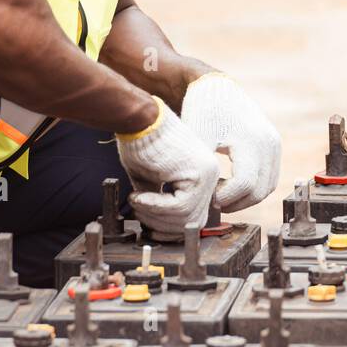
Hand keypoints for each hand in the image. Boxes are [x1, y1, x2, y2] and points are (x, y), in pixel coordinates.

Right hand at [114, 97, 218, 234]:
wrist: (138, 119)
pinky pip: (179, 207)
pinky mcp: (198, 173)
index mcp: (201, 176)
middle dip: (161, 225)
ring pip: (185, 217)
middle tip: (138, 213)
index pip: (193, 217)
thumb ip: (159, 201)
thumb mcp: (151, 181)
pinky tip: (138, 197)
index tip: (148, 225)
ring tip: (136, 200)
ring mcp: (207, 174)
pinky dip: (155, 207)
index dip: (169, 227)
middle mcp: (209, 176)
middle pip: (192, 221)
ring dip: (154, 215)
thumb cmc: (140, 143)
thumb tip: (155, 226)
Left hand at [180, 72, 281, 211]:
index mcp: (250, 139)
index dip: (225, 197)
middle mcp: (268, 142)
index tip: (207, 196)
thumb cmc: (202, 112)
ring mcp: (274, 143)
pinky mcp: (274, 145)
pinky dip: (253, 187)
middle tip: (214, 201)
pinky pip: (269, 177)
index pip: (245, 184)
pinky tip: (231, 185)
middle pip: (260, 190)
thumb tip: (203, 202)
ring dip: (246, 197)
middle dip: (236, 202)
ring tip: (221, 194)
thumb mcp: (197, 140)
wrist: (215, 88)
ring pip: (267, 187)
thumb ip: (203, 170)